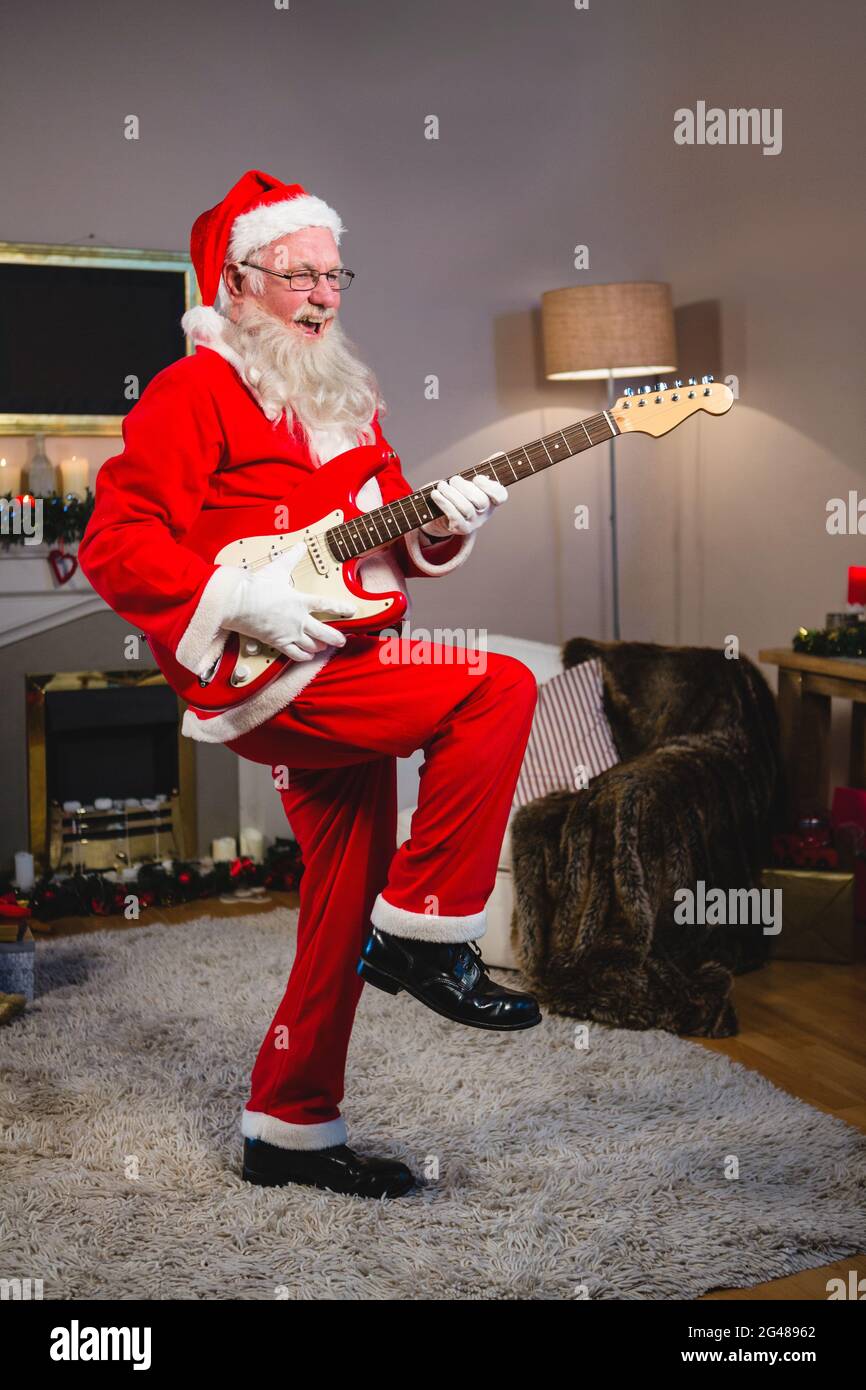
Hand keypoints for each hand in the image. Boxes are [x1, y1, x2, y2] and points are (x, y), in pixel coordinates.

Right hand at [220, 541, 357, 662]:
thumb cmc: (256, 586)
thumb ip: (291, 557)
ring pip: (311, 645)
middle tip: (342, 640)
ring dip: (320, 647)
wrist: (237, 602)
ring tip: (325, 647)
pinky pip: (295, 654)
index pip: (326, 604)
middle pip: (324, 632)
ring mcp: (289, 633)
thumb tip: (301, 545)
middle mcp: (298, 619)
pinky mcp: (278, 642)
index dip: (341, 608)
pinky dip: (304, 656)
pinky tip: (308, 656)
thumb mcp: (276, 568)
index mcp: (300, 601)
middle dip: (335, 638)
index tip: (352, 611)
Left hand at [421, 473, 507, 539]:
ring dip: (451, 494)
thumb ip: (485, 468)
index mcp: (492, 500)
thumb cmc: (461, 495)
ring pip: (466, 509)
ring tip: (441, 485)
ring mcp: (474, 523)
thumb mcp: (473, 482)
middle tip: (453, 479)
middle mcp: (485, 513)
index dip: (490, 487)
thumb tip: (500, 454)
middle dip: (464, 487)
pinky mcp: (460, 529)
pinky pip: (454, 516)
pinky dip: (443, 503)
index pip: (500, 496)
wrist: (444, 514)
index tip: (477, 478)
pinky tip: (435, 494)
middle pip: (480, 502)